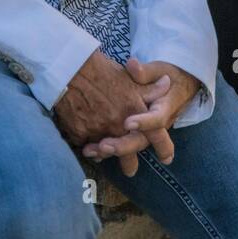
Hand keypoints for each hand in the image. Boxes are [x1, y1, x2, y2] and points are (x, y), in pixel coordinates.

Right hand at [53, 51, 170, 177]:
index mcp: (134, 110)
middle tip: (131, 171)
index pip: (155, 134)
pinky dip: (86, 144)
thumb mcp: (129, 77)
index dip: (164, 147)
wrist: (70, 68)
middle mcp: (118, 125)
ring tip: (102, 157)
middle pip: (128, 150)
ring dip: (104, 154)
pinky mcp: (79, 134)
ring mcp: (98, 132)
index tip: (167, 158)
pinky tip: (86, 144)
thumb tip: (167, 83)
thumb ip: (149, 87)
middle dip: (130, 163)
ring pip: (104, 151)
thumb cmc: (101, 70)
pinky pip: (85, 144)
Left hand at [80, 57, 200, 172]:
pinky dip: (105, 150)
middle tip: (104, 146)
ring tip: (90, 150)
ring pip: (129, 147)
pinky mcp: (135, 134)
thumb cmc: (166, 76)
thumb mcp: (160, 70)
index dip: (144, 122)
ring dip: (110, 151)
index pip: (157, 119)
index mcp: (164, 108)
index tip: (128, 123)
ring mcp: (145, 132)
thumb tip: (133, 66)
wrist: (178, 86)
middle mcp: (155, 126)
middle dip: (122, 146)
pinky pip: (122, 145)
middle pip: (141, 141)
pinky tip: (88, 150)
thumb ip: (146, 71)